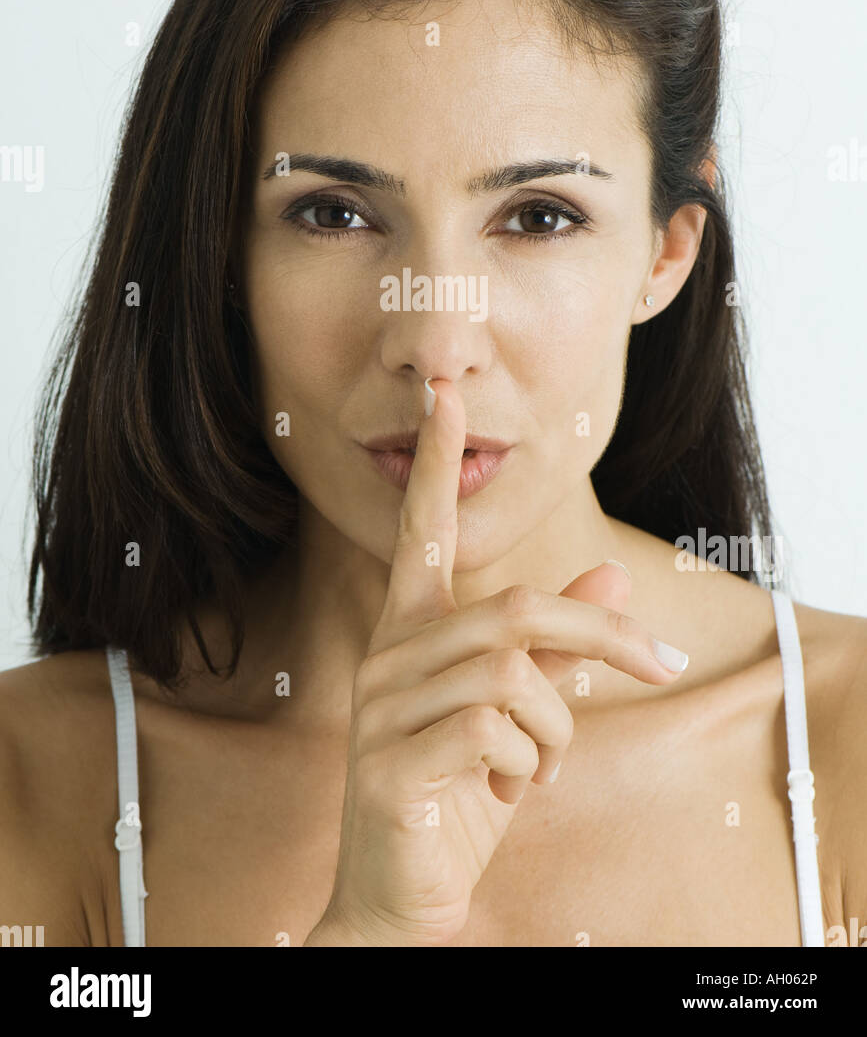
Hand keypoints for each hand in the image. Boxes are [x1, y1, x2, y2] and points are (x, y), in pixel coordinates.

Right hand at [312, 378, 687, 946]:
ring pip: (514, 675)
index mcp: (414, 633)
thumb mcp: (524, 714)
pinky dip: (526, 764)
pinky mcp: (389, 763)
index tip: (444, 392)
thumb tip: (610, 575)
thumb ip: (559, 645)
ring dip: (556, 727)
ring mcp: (383, 709)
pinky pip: (494, 732)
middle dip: (604, 637)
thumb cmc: (460, 793)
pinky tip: (502, 791)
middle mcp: (390, 656)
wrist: (400, 893)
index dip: (439, 463)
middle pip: (516, 610)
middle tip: (659, 666)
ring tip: (534, 766)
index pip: (425, 532)